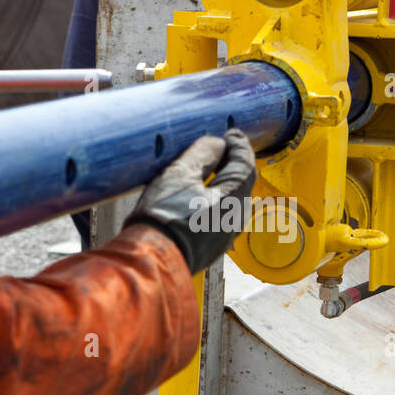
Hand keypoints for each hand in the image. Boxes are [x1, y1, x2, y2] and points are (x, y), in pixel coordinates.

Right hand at [124, 129, 256, 273]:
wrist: (149, 260)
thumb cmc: (163, 217)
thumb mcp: (180, 174)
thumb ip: (203, 153)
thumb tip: (218, 144)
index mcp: (234, 199)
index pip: (245, 165)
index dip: (239, 146)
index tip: (231, 135)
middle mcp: (235, 220)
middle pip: (242, 184)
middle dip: (233, 164)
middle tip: (221, 148)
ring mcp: (224, 237)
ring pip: (231, 202)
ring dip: (223, 183)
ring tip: (208, 171)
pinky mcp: (210, 248)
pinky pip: (220, 217)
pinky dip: (214, 201)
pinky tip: (197, 198)